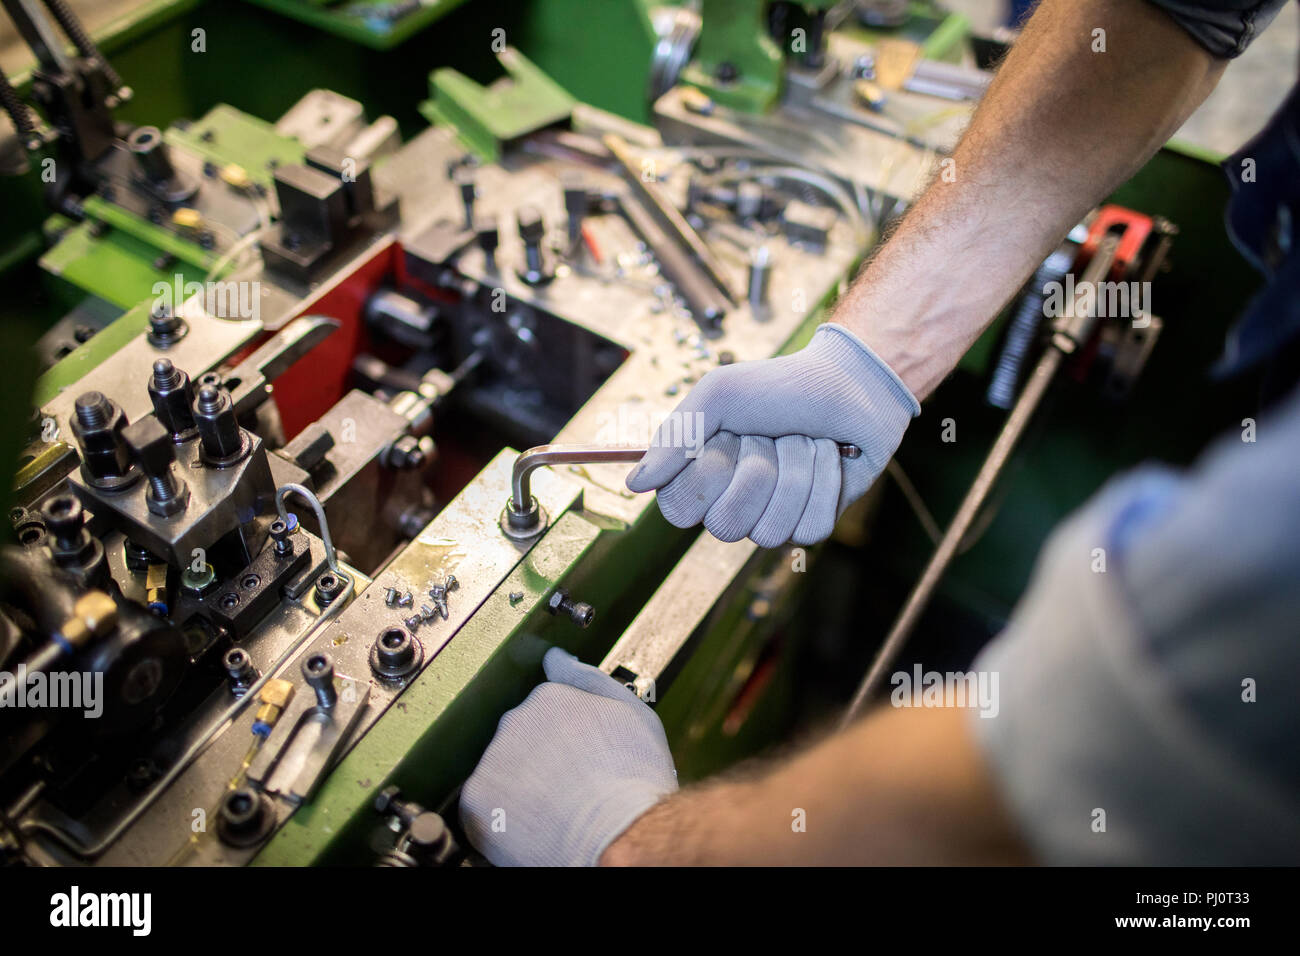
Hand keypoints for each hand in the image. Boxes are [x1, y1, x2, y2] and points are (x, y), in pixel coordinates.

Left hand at [459, 647, 677, 865]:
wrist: (619, 834)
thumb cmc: (632, 780)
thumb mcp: (629, 712)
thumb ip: (587, 678)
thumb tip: (556, 658)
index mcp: (549, 698)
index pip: (543, 711)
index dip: (563, 739)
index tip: (578, 758)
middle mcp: (515, 721)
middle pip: (519, 739)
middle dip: (538, 759)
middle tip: (568, 786)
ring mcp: (493, 759)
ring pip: (500, 771)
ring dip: (519, 786)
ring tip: (553, 808)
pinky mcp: (477, 799)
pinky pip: (482, 806)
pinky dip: (501, 817)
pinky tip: (533, 824)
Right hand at [626, 323, 919, 545]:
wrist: (850, 383)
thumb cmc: (779, 386)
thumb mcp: (719, 395)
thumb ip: (675, 438)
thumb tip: (633, 485)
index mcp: (698, 476)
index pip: (677, 510)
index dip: (704, 478)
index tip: (723, 440)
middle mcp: (730, 503)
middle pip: (726, 526)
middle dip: (756, 470)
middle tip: (767, 437)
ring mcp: (771, 518)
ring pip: (771, 531)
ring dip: (794, 473)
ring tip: (802, 441)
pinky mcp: (811, 523)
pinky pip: (810, 529)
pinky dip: (824, 484)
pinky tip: (828, 459)